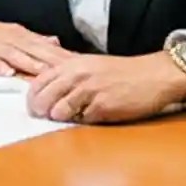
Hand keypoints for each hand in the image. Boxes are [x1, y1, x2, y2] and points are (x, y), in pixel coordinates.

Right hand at [0, 14, 74, 75]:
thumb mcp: (12, 34)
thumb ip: (33, 41)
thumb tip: (56, 43)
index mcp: (21, 36)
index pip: (48, 48)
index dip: (65, 57)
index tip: (82, 66)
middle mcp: (11, 39)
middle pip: (37, 52)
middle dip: (55, 63)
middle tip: (73, 73)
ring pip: (16, 56)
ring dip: (31, 65)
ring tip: (46, 75)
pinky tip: (7, 73)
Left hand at [27, 52, 185, 123]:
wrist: (153, 75)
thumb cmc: (122, 72)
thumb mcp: (91, 65)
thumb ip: (68, 74)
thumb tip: (46, 89)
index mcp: (73, 64)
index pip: (39, 82)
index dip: (32, 97)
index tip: (33, 106)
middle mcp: (79, 76)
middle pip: (44, 99)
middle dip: (42, 111)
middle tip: (46, 116)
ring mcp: (90, 92)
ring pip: (60, 111)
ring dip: (62, 117)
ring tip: (72, 114)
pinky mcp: (102, 107)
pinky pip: (82, 120)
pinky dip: (84, 121)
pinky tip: (94, 115)